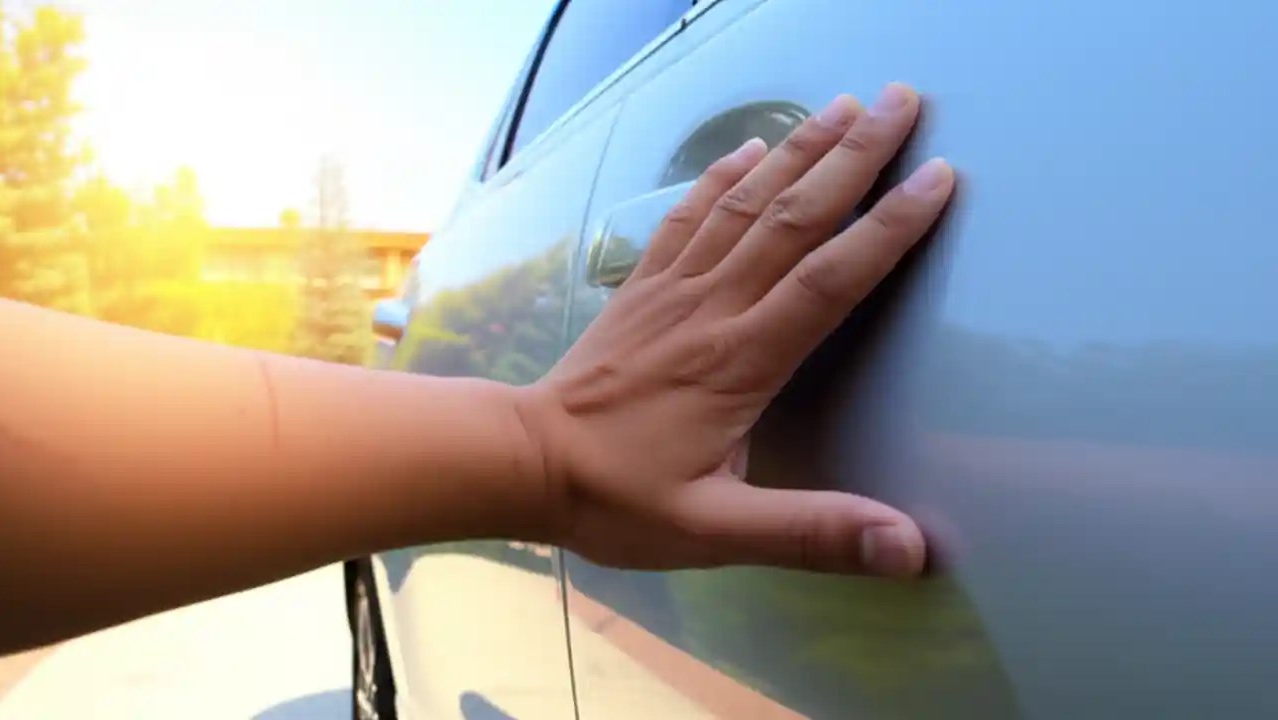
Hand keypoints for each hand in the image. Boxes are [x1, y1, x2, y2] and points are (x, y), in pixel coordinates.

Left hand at [520, 84, 953, 576]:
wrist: (523, 461)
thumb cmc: (617, 499)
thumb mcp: (713, 533)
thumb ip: (811, 533)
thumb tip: (910, 548)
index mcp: (739, 362)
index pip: (828, 281)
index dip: (887, 229)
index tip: (937, 177)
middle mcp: (711, 309)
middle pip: (793, 219)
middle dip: (853, 156)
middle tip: (902, 102)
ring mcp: (672, 289)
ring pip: (744, 204)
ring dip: (798, 150)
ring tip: (844, 105)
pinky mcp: (642, 286)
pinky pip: (686, 215)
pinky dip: (722, 176)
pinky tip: (751, 146)